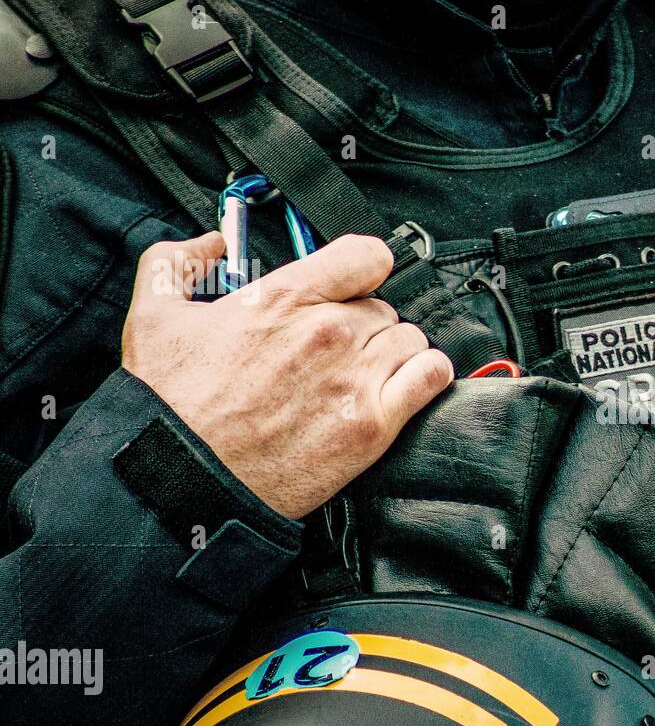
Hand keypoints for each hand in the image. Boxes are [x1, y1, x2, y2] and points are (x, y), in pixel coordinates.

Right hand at [122, 232, 453, 518]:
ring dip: (393, 352)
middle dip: (362, 323)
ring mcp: (355, 378)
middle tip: (335, 350)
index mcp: (283, 299)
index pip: (366, 255)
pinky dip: (426, 377)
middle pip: (382, 305)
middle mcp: (328, 332)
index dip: (362, 268)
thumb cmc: (170, 409)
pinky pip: (431, 377)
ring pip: (409, 339)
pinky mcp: (374, 425)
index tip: (354, 283)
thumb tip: (211, 242)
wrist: (182, 482)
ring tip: (362, 374)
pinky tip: (404, 386)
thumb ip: (178, 263)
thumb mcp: (152, 317)